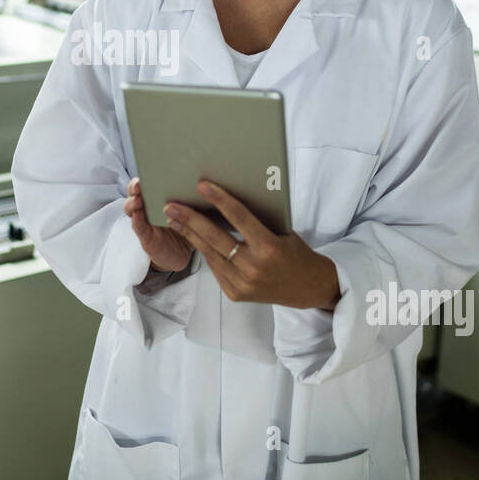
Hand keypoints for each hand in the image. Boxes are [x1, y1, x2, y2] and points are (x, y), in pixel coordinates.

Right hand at [123, 177, 193, 272]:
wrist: (185, 253)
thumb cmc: (189, 227)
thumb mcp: (195, 209)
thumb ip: (197, 196)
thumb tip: (212, 179)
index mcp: (160, 195)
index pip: (148, 180)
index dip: (146, 173)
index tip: (152, 169)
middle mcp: (149, 206)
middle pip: (136, 191)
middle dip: (135, 185)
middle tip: (140, 183)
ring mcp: (145, 220)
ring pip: (132, 208)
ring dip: (133, 202)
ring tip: (139, 199)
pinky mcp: (146, 237)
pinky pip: (138, 227)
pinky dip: (137, 220)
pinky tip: (139, 215)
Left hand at [164, 180, 341, 310]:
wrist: (306, 287)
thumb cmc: (295, 253)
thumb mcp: (282, 231)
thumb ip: (257, 219)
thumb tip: (228, 199)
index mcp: (268, 247)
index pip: (239, 217)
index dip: (219, 199)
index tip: (201, 185)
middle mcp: (253, 267)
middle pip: (214, 237)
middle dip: (190, 219)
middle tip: (172, 205)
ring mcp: (242, 283)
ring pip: (209, 253)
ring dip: (190, 235)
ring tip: (174, 220)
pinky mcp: (235, 294)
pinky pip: (215, 268)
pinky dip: (205, 251)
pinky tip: (193, 238)